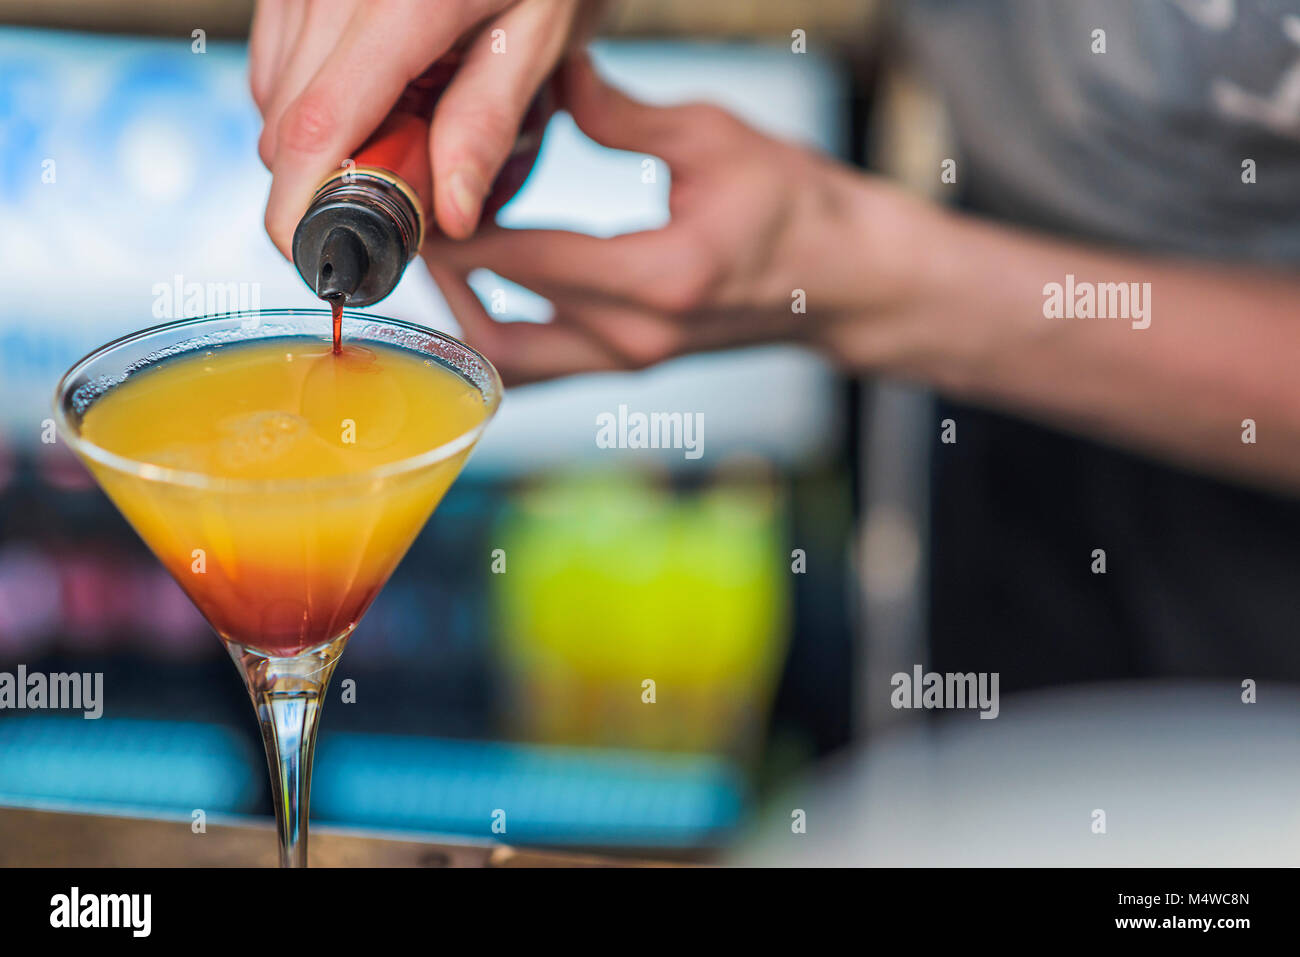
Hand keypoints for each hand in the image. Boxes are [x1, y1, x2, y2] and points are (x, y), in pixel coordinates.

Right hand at [249, 0, 598, 255]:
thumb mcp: (542, 36)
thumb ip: (488, 123)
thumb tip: (453, 219)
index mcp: (400, 4)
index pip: (320, 126)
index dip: (303, 207)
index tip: (319, 259)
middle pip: (287, 122)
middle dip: (331, 183)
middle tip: (407, 196)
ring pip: (274, 97)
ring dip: (324, 141)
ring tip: (405, 127)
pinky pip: (276, 61)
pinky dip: (315, 100)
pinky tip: (376, 95)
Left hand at [424, 53, 932, 383]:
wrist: (842, 280)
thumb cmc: (794, 204)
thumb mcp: (714, 138)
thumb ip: (621, 116)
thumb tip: (548, 76)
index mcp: (660, 277)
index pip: (523, 259)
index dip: (454, 229)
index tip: (415, 192)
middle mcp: (636, 336)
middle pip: (496, 322)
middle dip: (443, 271)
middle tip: (413, 220)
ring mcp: (631, 360)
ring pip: (509, 361)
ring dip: (460, 314)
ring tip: (442, 250)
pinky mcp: (628, 364)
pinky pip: (539, 364)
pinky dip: (498, 330)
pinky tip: (486, 276)